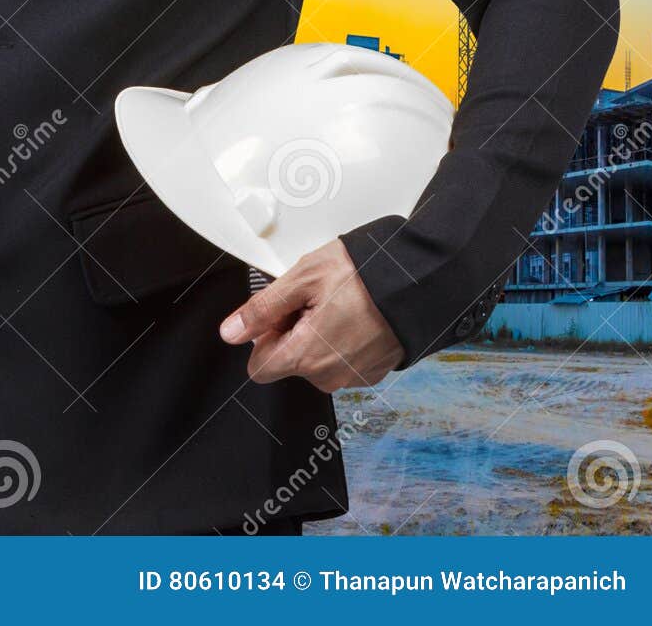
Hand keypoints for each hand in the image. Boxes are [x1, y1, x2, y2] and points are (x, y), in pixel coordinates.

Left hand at [218, 239, 403, 391]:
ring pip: (315, 362)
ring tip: (338, 305)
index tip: (282, 314)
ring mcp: (353, 376)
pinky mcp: (373, 371)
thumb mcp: (301, 280)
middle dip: (292, 332)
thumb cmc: (365, 276)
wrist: (419, 281)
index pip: (259, 367)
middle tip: (313, 301)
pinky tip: (354, 316)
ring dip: (317, 336)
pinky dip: (341, 341)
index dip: (264, 336)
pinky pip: (341, 361)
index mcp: (305, 357)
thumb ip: (261, 310)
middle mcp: (329, 375)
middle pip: (288, 362)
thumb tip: (231, 332)